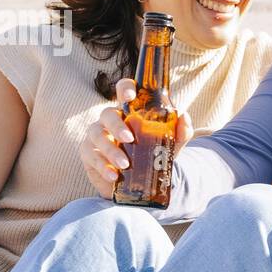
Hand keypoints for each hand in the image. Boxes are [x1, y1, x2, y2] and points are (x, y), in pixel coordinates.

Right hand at [78, 78, 193, 197]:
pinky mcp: (88, 154)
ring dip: (110, 149)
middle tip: (130, 139)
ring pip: (96, 135)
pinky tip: (113, 175)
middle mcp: (110, 120)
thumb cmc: (152, 155)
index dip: (125, 88)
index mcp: (129, 112)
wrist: (140, 183)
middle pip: (107, 114)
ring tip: (125, 164)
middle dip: (117, 126)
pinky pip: (91, 156)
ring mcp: (97, 136)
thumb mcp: (170, 145)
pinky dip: (102, 166)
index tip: (130, 96)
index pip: (123, 90)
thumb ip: (180, 132)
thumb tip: (183, 116)